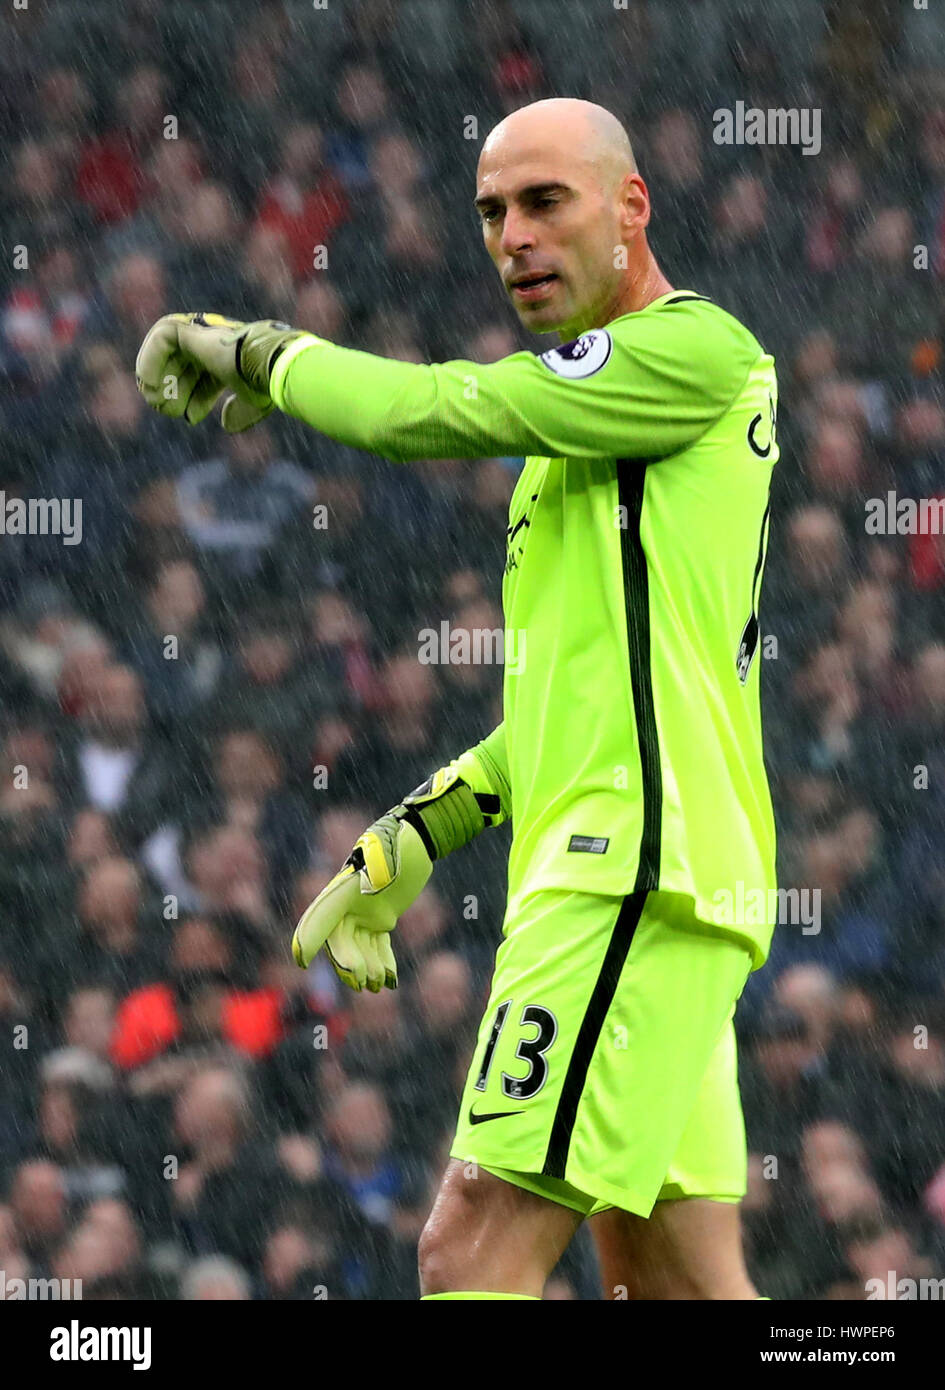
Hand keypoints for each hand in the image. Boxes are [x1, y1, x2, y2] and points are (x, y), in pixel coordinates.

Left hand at [135, 312, 305, 432]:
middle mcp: (215, 344)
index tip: (190, 418)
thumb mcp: (254, 403)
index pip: (207, 378)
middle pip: (185, 368)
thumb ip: (241, 413)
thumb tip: (227, 424)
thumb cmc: (262, 383)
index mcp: (232, 359)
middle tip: (166, 410)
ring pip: (170, 354)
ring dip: (160, 378)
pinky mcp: (188, 327)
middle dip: (175, 391)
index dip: (197, 400)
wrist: (263, 364)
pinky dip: (150, 360)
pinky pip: (161, 339)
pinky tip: (151, 384)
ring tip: (156, 399)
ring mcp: (201, 333)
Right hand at [291, 812, 431, 991]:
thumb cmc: (394, 843)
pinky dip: (384, 963)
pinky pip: (378, 946)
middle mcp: (348, 905)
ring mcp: (364, 913)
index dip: (309, 939)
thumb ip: (373, 869)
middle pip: (341, 942)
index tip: (301, 961)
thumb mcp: (382, 856)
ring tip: (378, 985)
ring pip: (360, 949)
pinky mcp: (381, 918)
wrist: (415, 839)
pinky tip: (391, 980)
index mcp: (340, 890)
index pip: (320, 919)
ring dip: (368, 969)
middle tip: (362, 982)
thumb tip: (371, 884)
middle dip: (349, 964)